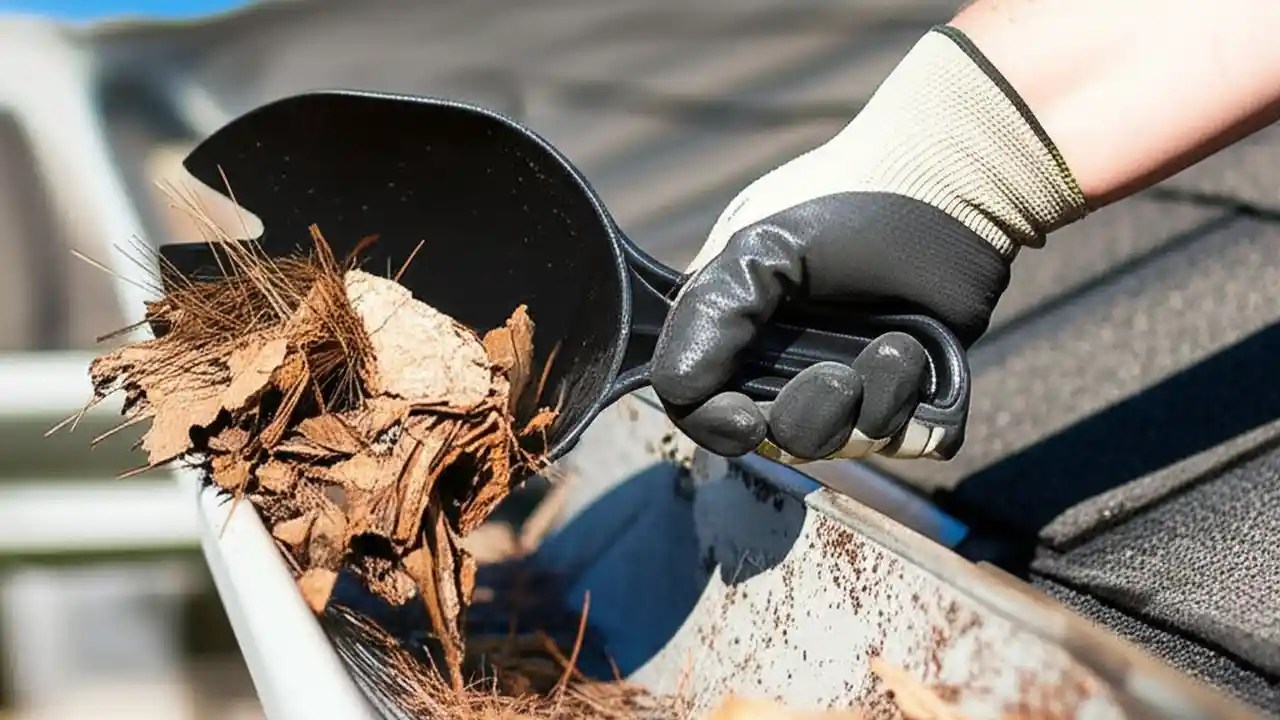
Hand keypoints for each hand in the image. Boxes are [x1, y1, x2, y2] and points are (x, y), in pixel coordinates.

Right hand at [650, 26, 1086, 461]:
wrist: (956, 183)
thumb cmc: (849, 202)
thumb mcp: (756, 248)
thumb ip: (706, 319)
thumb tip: (677, 391)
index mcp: (740, 329)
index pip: (702, 405)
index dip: (716, 425)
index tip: (745, 418)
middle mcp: (792, 362)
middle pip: (778, 439)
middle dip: (809, 416)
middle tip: (839, 376)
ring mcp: (856, 379)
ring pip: (846, 444)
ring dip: (870, 403)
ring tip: (895, 347)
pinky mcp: (914, 390)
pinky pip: (909, 441)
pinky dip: (915, 413)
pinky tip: (918, 357)